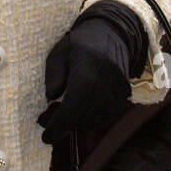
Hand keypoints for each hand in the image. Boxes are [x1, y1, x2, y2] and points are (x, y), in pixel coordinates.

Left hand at [38, 1, 147, 143]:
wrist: (112, 34)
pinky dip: (90, 118)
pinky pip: (106, 117)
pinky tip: (80, 108)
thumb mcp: (59, 53)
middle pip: (83, 116)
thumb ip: (53, 75)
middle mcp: (106, 82)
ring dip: (76, 122)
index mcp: (87, 69)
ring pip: (94, 121)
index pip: (73, 106)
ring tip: (62, 111)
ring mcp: (118, 90)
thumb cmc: (79, 44)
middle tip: (45, 119)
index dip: (58, 125)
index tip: (45, 136)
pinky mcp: (125, 95)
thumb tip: (51, 98)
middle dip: (62, 124)